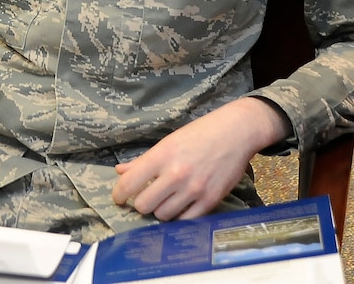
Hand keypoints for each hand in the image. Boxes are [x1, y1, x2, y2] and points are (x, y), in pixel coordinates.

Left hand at [112, 97, 291, 220]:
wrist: (235, 133)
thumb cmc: (199, 134)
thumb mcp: (167, 142)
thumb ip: (142, 161)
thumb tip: (120, 171)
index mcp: (161, 156)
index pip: (129, 183)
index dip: (118, 195)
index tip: (118, 198)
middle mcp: (176, 174)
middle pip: (144, 205)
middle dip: (141, 204)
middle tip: (145, 198)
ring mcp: (194, 189)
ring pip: (163, 215)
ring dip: (160, 210)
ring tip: (165, 200)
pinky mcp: (211, 200)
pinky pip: (186, 220)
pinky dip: (179, 216)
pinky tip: (179, 206)